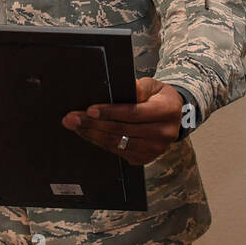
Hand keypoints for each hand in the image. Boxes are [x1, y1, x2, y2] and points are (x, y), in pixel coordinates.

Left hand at [62, 78, 183, 164]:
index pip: (133, 113)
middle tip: (73, 119)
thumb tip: (130, 89)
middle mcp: (164, 133)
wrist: (172, 115)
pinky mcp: (146, 158)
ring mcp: (156, 149)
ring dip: (94, 135)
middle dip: (94, 124)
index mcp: (167, 111)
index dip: (110, 113)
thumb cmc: (158, 97)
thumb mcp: (153, 86)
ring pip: (118, 143)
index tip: (90, 110)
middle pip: (122, 130)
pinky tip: (90, 135)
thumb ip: (141, 87)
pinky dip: (101, 144)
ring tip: (77, 127)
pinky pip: (119, 152)